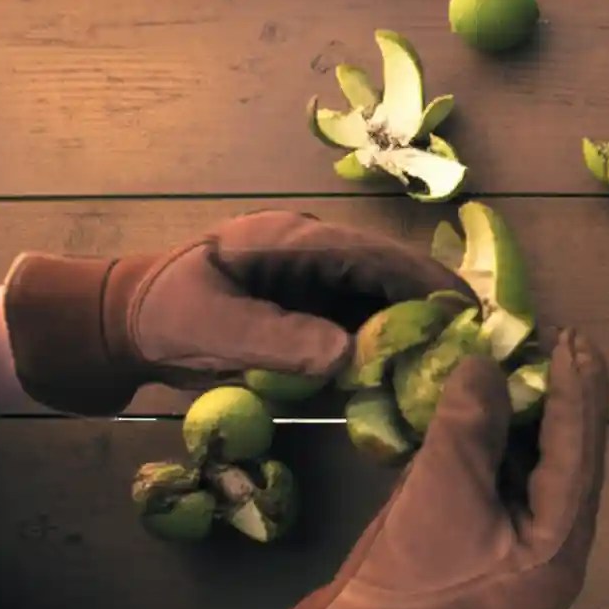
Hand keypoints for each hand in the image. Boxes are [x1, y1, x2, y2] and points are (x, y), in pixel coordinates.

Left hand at [0, 210, 470, 415]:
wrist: (129, 324)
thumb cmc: (168, 316)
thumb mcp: (213, 330)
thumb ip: (279, 340)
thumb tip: (350, 357)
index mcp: (293, 240)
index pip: (372, 255)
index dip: (422, 280)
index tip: (463, 311)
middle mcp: (314, 252)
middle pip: (388, 273)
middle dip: (433, 303)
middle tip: (478, 342)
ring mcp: (316, 279)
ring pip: (382, 297)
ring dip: (417, 324)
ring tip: (459, 358)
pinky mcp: (314, 307)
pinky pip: (362, 320)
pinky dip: (390, 341)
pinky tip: (413, 369)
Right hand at [237, 330, 608, 608]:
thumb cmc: (409, 575)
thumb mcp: (442, 486)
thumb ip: (471, 419)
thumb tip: (487, 367)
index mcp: (561, 542)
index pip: (580, 449)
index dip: (577, 387)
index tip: (571, 336)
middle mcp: (558, 553)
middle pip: (571, 461)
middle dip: (564, 399)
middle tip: (558, 340)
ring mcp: (524, 562)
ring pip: (541, 476)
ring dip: (532, 422)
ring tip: (523, 366)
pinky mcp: (491, 563)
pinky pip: (510, 495)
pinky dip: (503, 452)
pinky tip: (488, 415)